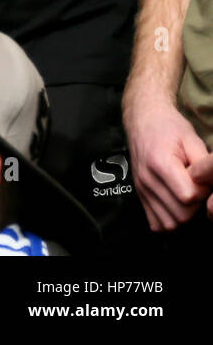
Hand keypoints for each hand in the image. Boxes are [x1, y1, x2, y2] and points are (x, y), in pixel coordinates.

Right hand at [123, 86, 210, 230]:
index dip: (203, 191)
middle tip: (197, 188)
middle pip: (181, 214)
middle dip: (196, 206)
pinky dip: (170, 220)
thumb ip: (204, 165)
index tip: (203, 179)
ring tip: (187, 195)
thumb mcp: (192, 140)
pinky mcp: (139, 196)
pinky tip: (176, 204)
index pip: (189, 196)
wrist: (142, 121)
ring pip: (170, 223)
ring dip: (184, 214)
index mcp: (160, 163)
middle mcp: (147, 180)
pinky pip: (157, 224)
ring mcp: (141, 190)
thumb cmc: (170, 128)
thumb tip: (212, 187)